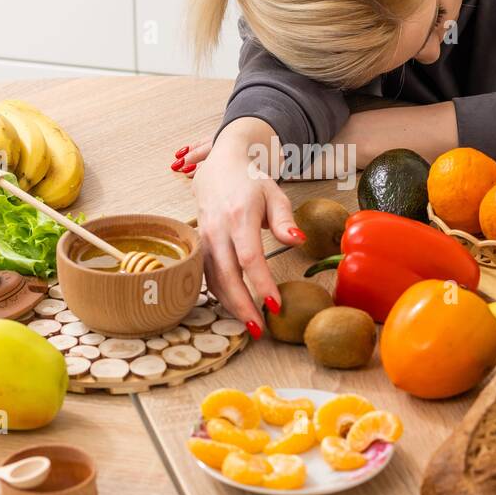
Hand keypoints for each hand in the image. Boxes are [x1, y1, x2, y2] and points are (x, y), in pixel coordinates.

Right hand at [173, 120, 305, 335]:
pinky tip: (233, 308)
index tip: (275, 304)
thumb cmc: (250, 180)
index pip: (249, 257)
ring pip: (213, 279)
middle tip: (259, 329)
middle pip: (227, 275)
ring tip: (249, 325)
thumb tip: (297, 240)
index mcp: (239, 216)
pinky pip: (206, 275)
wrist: (219, 165)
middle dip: (243, 305)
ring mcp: (204, 238)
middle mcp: (217, 229)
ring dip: (230, 305)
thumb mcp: (274, 193)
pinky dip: (218, 295)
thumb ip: (284, 219)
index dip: (261, 283)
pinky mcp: (198, 245)